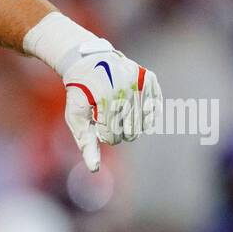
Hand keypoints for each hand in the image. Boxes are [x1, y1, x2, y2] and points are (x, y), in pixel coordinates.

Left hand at [62, 45, 161, 171]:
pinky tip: (136, 112)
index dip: (105, 136)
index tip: (98, 126)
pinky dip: (148, 114)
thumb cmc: (80, 94)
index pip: (112, 136)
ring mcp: (138, 81)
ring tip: (121, 118)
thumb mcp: (76, 117)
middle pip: (130, 131)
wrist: (87, 62)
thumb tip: (94, 169)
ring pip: (144, 122)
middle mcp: (123, 88)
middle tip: (110, 122)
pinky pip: (155, 106)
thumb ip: (86, 143)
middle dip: (120, 132)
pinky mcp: (148, 77)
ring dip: (132, 126)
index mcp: (104, 99)